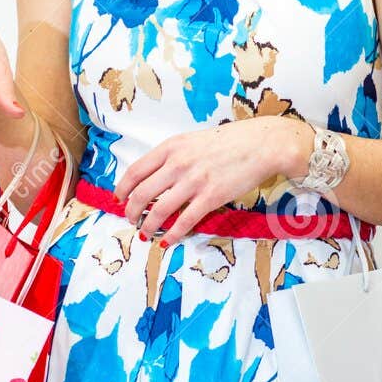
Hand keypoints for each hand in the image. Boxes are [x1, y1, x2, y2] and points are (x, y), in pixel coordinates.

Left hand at [113, 116, 309, 245]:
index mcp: (172, 147)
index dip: (123, 188)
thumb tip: (156, 177)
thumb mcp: (194, 140)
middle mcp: (179, 164)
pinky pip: (184, 221)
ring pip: (159, 210)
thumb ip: (174, 156)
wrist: (262, 144)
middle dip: (131, 211)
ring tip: (144, 233)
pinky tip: (167, 241)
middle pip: (142, 193)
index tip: (119, 198)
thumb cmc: (230, 141)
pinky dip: (172, 234)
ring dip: (148, 226)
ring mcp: (194, 181)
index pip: (136, 171)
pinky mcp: (211, 197)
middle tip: (130, 219)